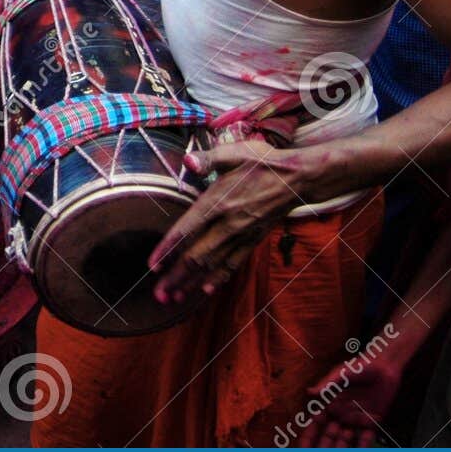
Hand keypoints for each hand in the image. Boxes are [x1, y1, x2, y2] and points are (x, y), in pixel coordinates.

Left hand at [147, 138, 304, 303]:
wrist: (299, 179)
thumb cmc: (265, 163)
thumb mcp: (236, 153)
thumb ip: (209, 158)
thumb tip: (189, 160)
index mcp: (218, 201)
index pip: (187, 230)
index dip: (167, 249)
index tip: (152, 266)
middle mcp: (229, 223)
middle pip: (196, 255)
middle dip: (176, 277)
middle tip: (158, 295)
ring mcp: (242, 235)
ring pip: (213, 264)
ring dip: (192, 283)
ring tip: (174, 299)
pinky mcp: (253, 240)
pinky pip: (234, 264)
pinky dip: (219, 278)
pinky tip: (206, 290)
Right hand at [298, 355, 403, 446]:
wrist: (385, 367)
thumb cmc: (360, 366)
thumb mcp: (342, 373)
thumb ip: (328, 384)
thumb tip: (310, 392)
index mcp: (328, 404)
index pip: (316, 424)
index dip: (309, 437)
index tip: (303, 450)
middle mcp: (340, 414)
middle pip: (329, 436)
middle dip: (325, 448)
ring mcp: (355, 420)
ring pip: (346, 440)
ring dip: (343, 450)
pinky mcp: (371, 422)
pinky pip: (365, 437)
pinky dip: (363, 446)